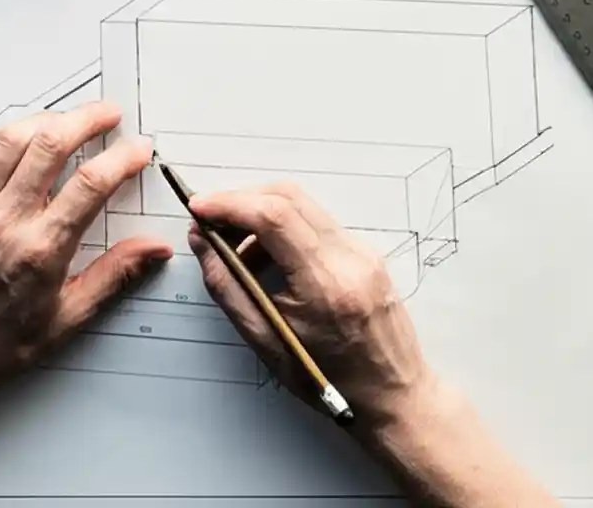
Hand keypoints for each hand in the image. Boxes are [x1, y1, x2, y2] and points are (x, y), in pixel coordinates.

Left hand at [0, 102, 171, 395]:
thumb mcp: (66, 320)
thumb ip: (113, 276)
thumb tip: (153, 250)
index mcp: (40, 251)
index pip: (90, 185)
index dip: (121, 158)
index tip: (138, 149)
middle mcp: (4, 222)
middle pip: (50, 145)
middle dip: (86, 120)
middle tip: (108, 114)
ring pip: (11, 140)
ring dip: (45, 120)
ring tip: (68, 119)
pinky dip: (4, 136)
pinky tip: (21, 135)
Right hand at [187, 182, 432, 431]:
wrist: (392, 394)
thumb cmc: (329, 380)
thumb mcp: (265, 342)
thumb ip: (227, 288)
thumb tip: (202, 242)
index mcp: (325, 284)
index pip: (274, 217)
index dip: (230, 204)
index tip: (199, 208)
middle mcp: (350, 257)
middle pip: (289, 197)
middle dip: (242, 200)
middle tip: (213, 222)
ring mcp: (364, 251)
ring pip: (304, 206)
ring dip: (262, 216)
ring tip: (239, 252)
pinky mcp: (368, 253)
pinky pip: (318, 224)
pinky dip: (286, 230)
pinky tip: (270, 261)